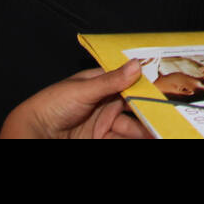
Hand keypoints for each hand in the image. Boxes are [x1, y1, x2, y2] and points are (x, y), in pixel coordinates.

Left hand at [0, 60, 150, 138]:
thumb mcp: (83, 89)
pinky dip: (137, 137)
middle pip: (133, 105)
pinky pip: (124, 138)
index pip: (128, 81)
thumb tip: (136, 64)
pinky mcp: (102, 138)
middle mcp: (105, 102)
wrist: (35, 135)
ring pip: (131, 124)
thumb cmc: (52, 105)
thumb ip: (111, 80)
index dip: (146, 84)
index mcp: (100, 83)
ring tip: (161, 130)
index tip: (165, 87)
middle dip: (150, 109)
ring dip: (146, 127)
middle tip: (169, 113)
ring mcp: (104, 122)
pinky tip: (147, 136)